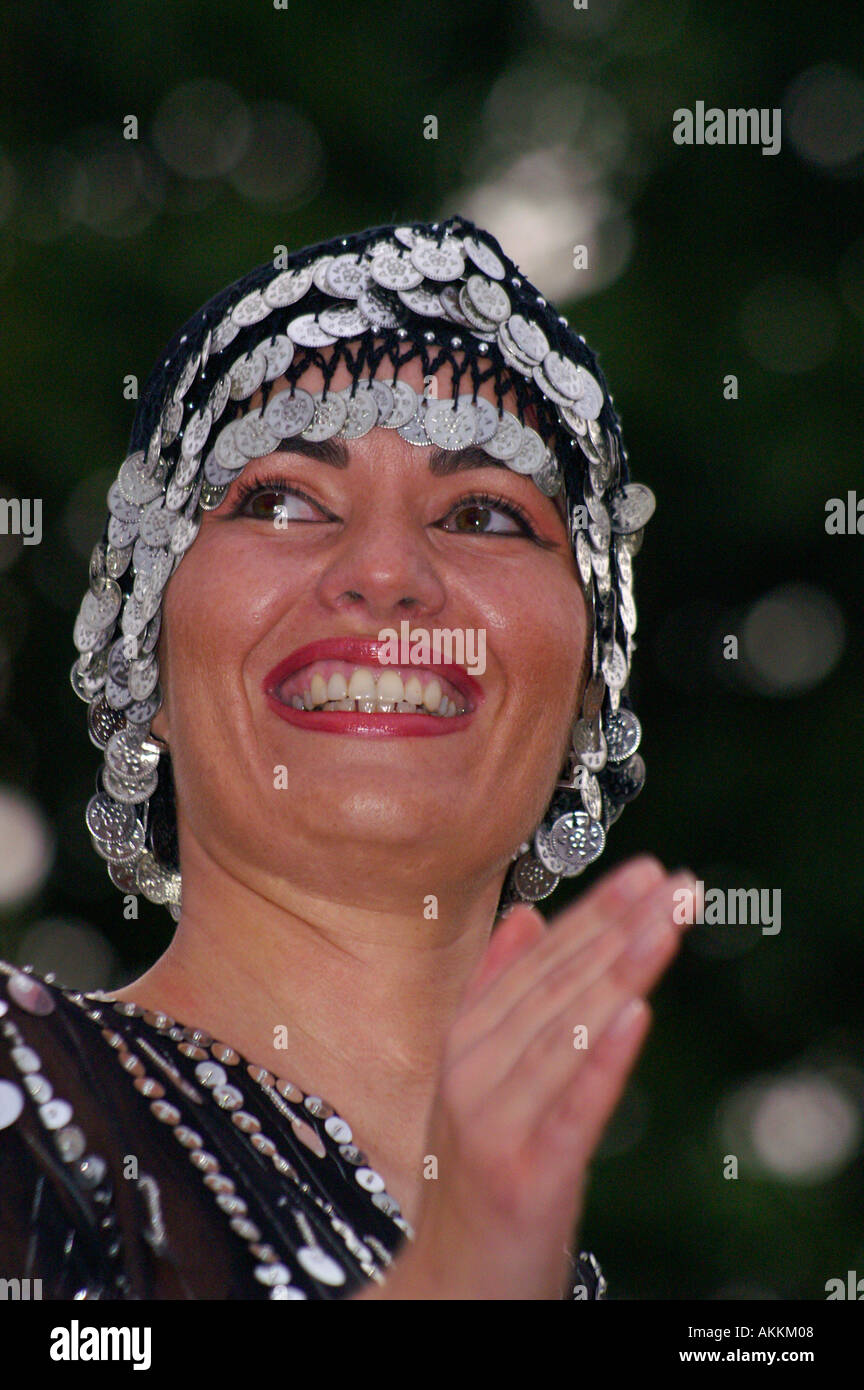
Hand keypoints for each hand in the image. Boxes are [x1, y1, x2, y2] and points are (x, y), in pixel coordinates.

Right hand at [355, 855, 698, 1299]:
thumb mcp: (477, 1077)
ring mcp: (494, 1122)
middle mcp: (473, 1071)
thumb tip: (527, 916)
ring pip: (568, 1033)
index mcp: (466, 1039)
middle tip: (679, 886)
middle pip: (560, 987)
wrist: (451, 1281)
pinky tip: (638, 1013)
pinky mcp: (523, 1174)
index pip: (542, 961)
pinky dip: (605, 1058)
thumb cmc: (473, 1175)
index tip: (650, 872)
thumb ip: (497, 992)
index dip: (598, 913)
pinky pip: (572, 1108)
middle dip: (624, 930)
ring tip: (668, 926)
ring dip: (621, 974)